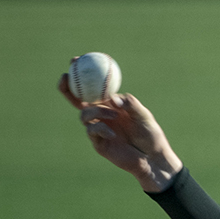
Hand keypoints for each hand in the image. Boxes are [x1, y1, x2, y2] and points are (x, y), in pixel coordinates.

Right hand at [58, 67, 181, 192]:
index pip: (92, 87)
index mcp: (110, 104)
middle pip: (77, 99)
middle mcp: (101, 115)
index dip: (81, 74)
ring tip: (115, 115)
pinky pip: (91, 131)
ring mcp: (98, 128)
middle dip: (67, 86)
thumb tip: (112, 98)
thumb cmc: (150, 134)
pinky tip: (113, 134)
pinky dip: (100, 129)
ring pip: (84, 115)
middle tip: (66, 76)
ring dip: (97, 112)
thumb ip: (131, 104)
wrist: (153, 158)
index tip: (76, 60)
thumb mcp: (144, 115)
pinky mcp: (98, 143)